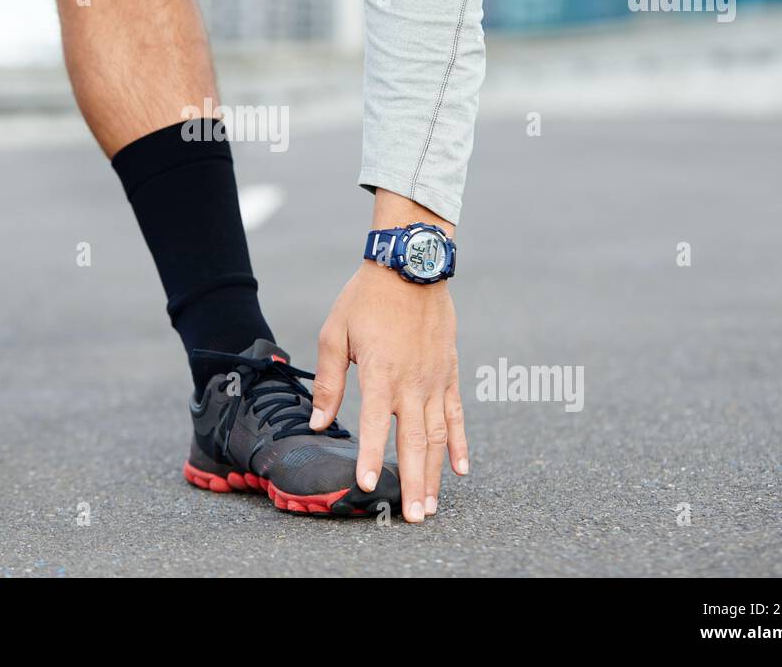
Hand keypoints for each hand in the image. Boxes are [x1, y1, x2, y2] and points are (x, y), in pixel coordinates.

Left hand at [310, 189, 467, 522]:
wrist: (410, 264)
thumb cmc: (366, 297)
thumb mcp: (335, 333)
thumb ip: (330, 382)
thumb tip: (320, 422)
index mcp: (381, 373)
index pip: (377, 426)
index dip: (373, 458)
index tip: (369, 485)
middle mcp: (412, 381)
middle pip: (414, 441)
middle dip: (413, 482)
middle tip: (414, 517)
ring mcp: (434, 379)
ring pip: (438, 435)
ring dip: (435, 473)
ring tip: (432, 505)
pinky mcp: (448, 372)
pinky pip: (457, 414)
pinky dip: (460, 442)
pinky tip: (461, 469)